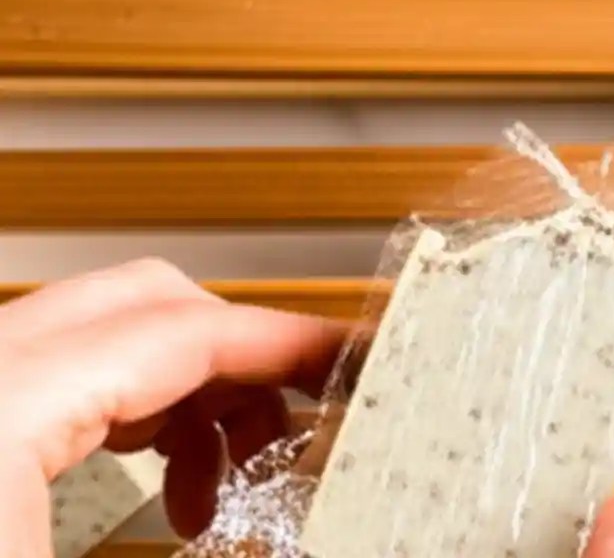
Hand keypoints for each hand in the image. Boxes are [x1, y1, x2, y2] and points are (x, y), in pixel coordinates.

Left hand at [0, 259, 346, 555]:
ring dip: (192, 396)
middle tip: (298, 424)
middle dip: (243, 364)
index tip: (355, 360)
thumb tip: (308, 539)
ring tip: (224, 482)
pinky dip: (134, 411)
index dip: (292, 343)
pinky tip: (164, 479)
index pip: (188, 330)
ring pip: (109, 333)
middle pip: (150, 303)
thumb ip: (221, 536)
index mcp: (10, 401)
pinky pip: (65, 375)